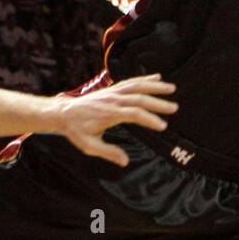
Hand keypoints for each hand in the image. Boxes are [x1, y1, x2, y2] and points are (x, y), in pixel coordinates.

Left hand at [55, 74, 176, 166]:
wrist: (63, 113)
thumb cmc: (76, 131)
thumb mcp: (90, 146)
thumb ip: (108, 153)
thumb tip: (125, 162)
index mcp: (109, 113)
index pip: (134, 114)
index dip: (149, 119)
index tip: (162, 126)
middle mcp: (112, 100)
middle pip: (139, 98)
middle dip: (158, 103)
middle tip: (174, 108)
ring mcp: (112, 92)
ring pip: (136, 86)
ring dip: (155, 86)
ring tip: (171, 88)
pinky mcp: (112, 89)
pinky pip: (130, 82)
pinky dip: (144, 79)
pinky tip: (156, 77)